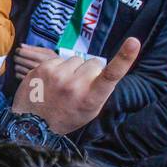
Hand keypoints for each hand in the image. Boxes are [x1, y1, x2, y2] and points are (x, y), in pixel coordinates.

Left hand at [12, 37, 140, 134]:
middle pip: (94, 62)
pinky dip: (58, 67)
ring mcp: (56, 75)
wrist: (32, 125)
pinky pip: (59, 59)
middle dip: (90, 71)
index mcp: (90, 98)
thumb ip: (100, 89)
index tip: (133, 42)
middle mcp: (74, 85)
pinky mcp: (42, 68)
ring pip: (76, 59)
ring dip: (73, 69)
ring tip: (63, 84)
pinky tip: (52, 81)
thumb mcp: (91, 110)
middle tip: (79, 86)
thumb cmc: (67, 117)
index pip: (111, 75)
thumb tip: (104, 66)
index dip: (124, 58)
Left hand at [13, 43, 56, 80]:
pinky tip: (23, 71)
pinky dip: (18, 72)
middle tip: (18, 57)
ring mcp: (34, 76)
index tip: (19, 50)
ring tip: (21, 64)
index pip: (23, 52)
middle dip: (17, 57)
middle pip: (19, 59)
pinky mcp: (30, 82)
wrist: (61, 76)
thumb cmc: (54, 62)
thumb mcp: (48, 52)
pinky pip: (18, 75)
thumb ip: (34, 48)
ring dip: (17, 65)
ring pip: (17, 68)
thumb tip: (21, 45)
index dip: (19, 51)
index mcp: (42, 58)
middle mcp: (38, 67)